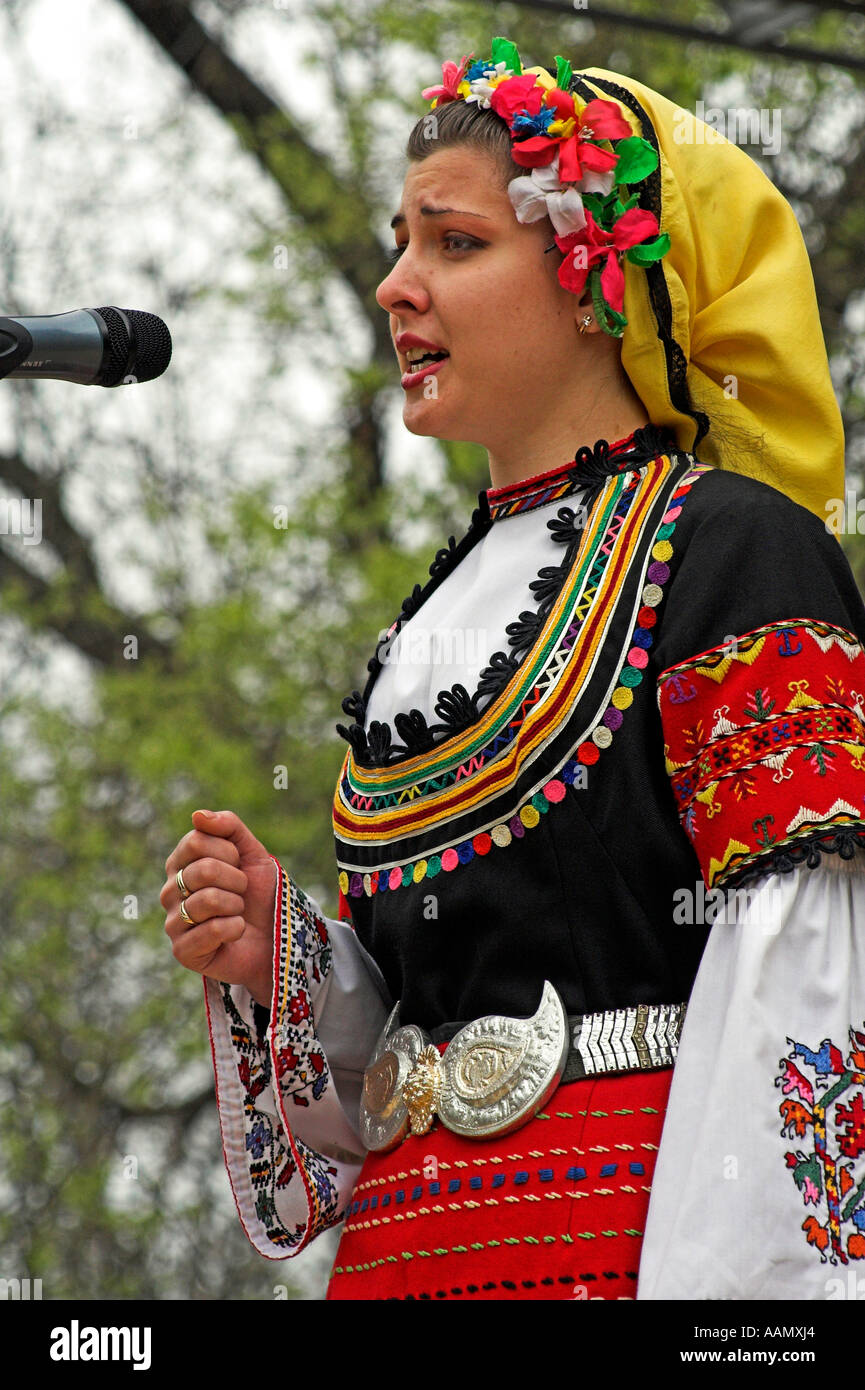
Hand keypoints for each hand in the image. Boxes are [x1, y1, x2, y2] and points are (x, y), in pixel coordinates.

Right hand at [161, 809, 275, 1005]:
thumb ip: (228, 826)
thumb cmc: (261, 894)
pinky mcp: (182, 951)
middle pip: (203, 869)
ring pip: (208, 900)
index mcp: (180, 864)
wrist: (276, 938)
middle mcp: (170, 891)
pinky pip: (211, 930)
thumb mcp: (252, 853)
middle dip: (237, 880)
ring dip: (237, 905)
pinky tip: (235, 934)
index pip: (196, 841)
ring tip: (238, 913)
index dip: (229, 852)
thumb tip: (197, 815)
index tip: (239, 866)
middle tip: (242, 892)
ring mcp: (173, 922)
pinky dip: (234, 929)